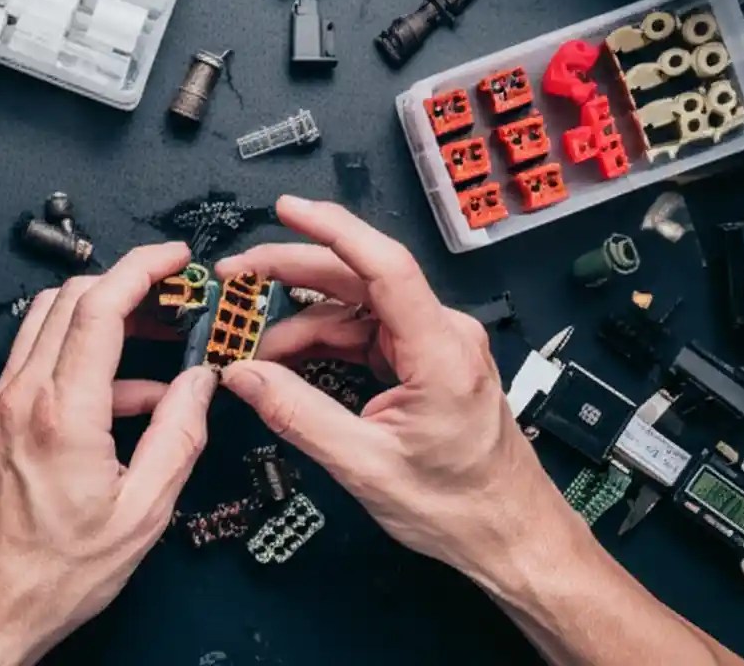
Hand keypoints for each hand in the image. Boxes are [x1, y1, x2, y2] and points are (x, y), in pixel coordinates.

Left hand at [0, 243, 217, 665]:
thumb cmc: (51, 573)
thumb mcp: (141, 513)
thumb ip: (178, 437)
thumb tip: (200, 384)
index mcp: (63, 413)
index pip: (100, 305)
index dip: (143, 268)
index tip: (175, 259)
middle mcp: (24, 397)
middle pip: (72, 298)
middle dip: (129, 284)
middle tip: (175, 297)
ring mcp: (4, 404)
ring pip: (50, 320)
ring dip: (103, 313)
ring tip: (156, 336)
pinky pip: (42, 360)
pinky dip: (85, 355)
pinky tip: (128, 395)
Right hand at [215, 196, 574, 583]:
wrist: (508, 533)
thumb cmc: (460, 506)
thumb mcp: (365, 466)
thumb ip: (298, 414)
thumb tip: (243, 375)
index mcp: (440, 353)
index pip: (385, 267)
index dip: (333, 229)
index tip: (288, 210)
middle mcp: (443, 336)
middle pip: (359, 280)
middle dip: (291, 274)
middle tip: (236, 278)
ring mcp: (434, 346)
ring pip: (355, 310)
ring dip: (299, 322)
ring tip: (249, 344)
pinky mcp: (424, 362)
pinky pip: (364, 336)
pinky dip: (322, 344)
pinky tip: (286, 358)